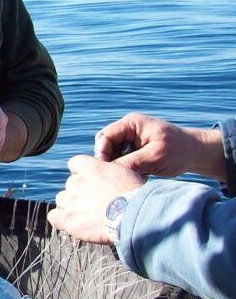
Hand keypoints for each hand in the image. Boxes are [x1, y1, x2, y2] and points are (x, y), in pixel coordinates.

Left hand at [48, 155, 144, 243]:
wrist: (134, 215)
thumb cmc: (135, 195)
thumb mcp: (123, 174)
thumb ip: (107, 172)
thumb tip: (105, 177)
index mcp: (90, 167)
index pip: (75, 164)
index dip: (82, 173)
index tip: (92, 182)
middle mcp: (76, 182)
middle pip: (70, 185)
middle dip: (80, 192)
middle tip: (96, 203)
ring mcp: (70, 200)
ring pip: (62, 200)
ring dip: (72, 206)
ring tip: (89, 215)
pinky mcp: (68, 219)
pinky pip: (53, 217)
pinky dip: (60, 220)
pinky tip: (72, 224)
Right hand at [93, 112, 224, 181]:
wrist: (197, 153)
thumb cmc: (180, 151)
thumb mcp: (155, 157)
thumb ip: (131, 163)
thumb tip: (108, 173)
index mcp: (131, 123)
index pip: (104, 136)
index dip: (102, 153)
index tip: (108, 171)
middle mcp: (127, 129)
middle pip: (104, 144)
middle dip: (109, 160)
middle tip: (119, 175)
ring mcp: (129, 138)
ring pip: (111, 153)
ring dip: (117, 165)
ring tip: (132, 174)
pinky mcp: (133, 149)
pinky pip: (120, 159)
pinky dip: (125, 168)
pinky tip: (137, 174)